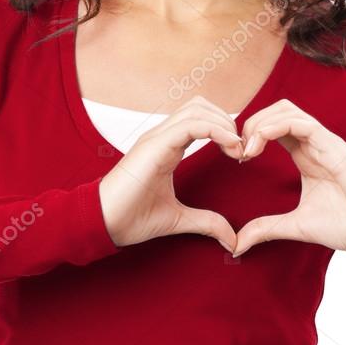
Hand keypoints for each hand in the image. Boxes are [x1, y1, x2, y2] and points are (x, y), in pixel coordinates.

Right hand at [99, 95, 243, 249]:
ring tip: (236, 148)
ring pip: (197, 109)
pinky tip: (230, 146)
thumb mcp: (179, 219)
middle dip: (227, 121)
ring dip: (223, 123)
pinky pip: (190, 125)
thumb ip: (206, 222)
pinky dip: (215, 130)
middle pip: (200, 106)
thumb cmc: (132, 218)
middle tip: (240, 148)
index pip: (200, 119)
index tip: (240, 155)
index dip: (224, 129)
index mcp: (166, 146)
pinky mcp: (154, 145)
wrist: (104, 223)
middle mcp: (161, 136)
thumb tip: (232, 238)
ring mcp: (156, 137)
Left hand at [231, 99, 345, 256]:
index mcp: (305, 154)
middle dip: (252, 122)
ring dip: (260, 123)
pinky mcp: (334, 147)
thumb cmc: (345, 225)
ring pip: (287, 110)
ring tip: (247, 149)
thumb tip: (237, 244)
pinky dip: (275, 127)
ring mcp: (325, 142)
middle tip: (238, 149)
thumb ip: (266, 229)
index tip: (238, 157)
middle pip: (278, 109)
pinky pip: (302, 123)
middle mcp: (314, 143)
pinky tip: (259, 147)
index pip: (275, 125)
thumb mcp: (295, 226)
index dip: (251, 132)